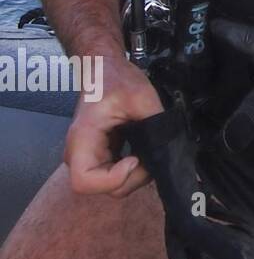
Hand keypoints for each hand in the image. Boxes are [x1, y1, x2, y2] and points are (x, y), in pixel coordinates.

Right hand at [63, 53, 163, 197]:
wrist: (104, 70)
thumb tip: (169, 149)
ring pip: (111, 184)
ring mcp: (89, 157)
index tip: (135, 159)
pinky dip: (133, 170)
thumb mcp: (141, 97)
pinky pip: (115, 175)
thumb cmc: (116, 80)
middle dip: (133, 178)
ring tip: (150, 151)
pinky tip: (144, 153)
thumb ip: (155, 125)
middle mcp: (79, 154)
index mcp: (82, 139)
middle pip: (102, 188)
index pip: (84, 182)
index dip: (113, 179)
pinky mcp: (100, 156)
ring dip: (135, 175)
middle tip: (151, 156)